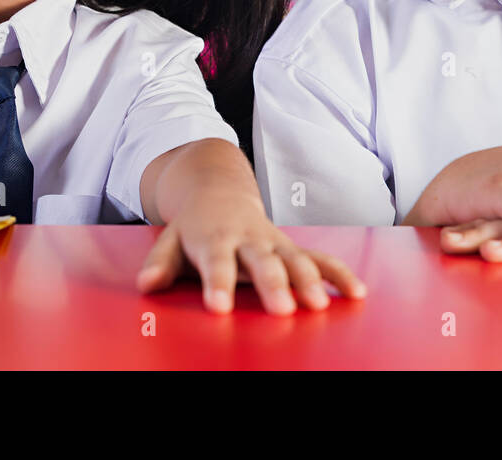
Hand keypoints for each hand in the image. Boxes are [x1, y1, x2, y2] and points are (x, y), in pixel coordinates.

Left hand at [136, 185, 366, 314]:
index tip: (218, 308)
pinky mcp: (292, 247)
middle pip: (262, 262)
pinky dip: (338, 273)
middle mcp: (248, 238)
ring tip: (319, 305)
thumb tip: (146, 284)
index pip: (216, 262)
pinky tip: (356, 292)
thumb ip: (159, 262)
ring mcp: (274, 241)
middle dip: (273, 286)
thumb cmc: (193, 226)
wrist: (218, 190)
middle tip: (282, 311)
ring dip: (309, 280)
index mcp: (214, 237)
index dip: (218, 284)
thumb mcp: (170, 238)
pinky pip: (319, 259)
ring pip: (295, 259)